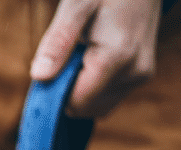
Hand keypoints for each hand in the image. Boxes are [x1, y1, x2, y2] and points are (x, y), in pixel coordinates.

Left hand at [30, 0, 161, 117]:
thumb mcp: (76, 6)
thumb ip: (58, 41)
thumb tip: (39, 76)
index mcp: (117, 57)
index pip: (76, 101)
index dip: (54, 91)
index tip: (46, 69)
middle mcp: (134, 73)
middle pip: (85, 108)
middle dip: (67, 91)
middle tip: (63, 58)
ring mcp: (140, 76)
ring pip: (97, 107)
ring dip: (79, 89)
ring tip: (79, 55)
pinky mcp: (141, 76)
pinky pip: (107, 97)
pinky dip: (92, 87)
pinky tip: (89, 60)